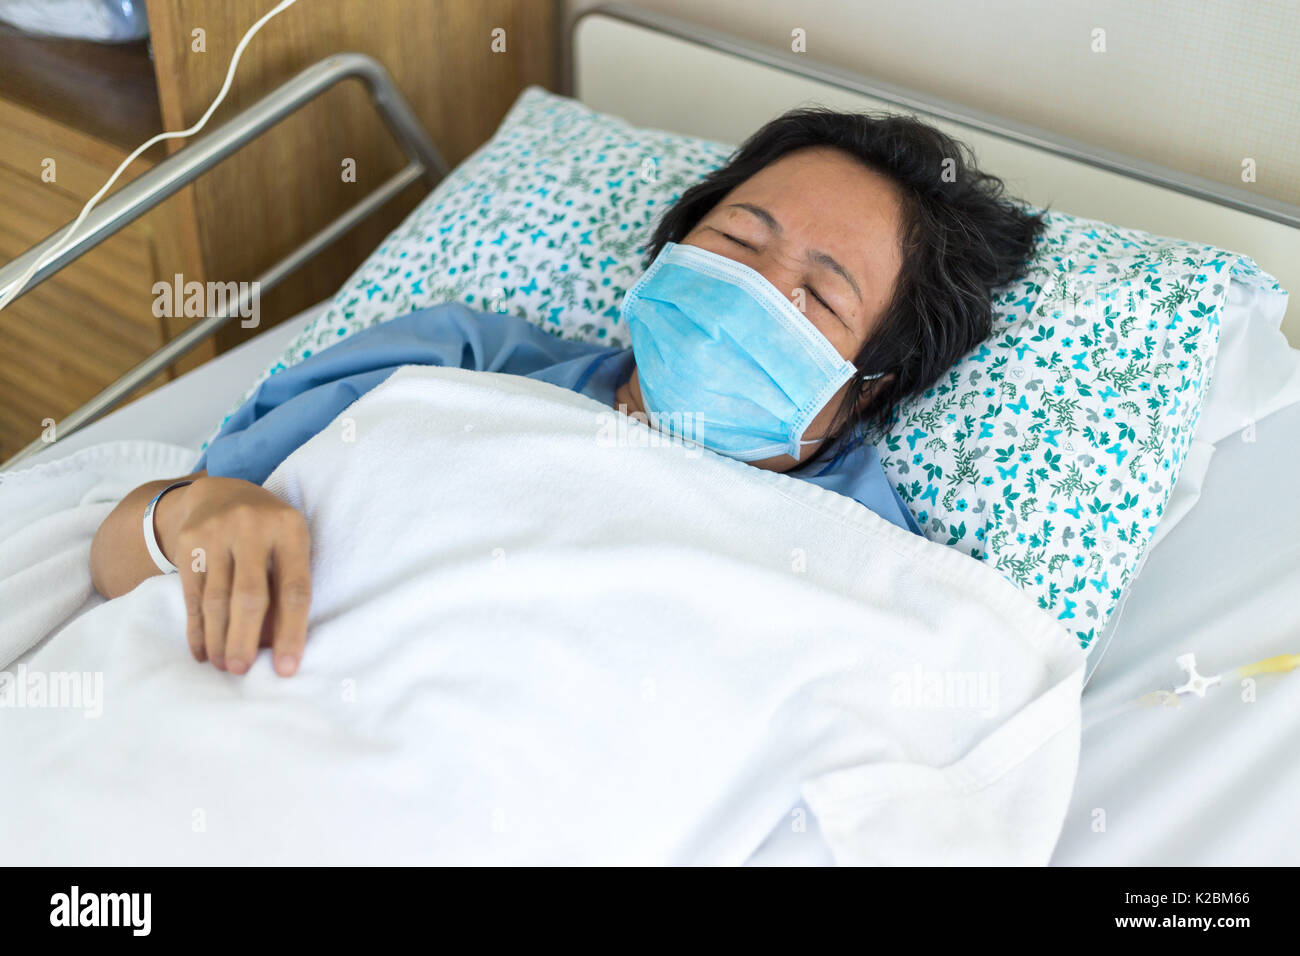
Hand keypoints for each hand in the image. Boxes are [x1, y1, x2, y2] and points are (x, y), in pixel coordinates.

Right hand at [155, 476, 310, 675]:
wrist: (219, 493)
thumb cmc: (268, 531)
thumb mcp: (288, 544)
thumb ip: (286, 585)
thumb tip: (277, 646)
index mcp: (290, 529)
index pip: (294, 588)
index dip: (292, 632)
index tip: (287, 669)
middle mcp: (252, 528)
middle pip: (250, 596)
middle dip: (245, 640)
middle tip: (242, 672)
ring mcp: (216, 533)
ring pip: (217, 599)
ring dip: (219, 639)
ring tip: (224, 666)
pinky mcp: (188, 542)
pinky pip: (192, 595)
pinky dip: (197, 628)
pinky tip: (202, 651)